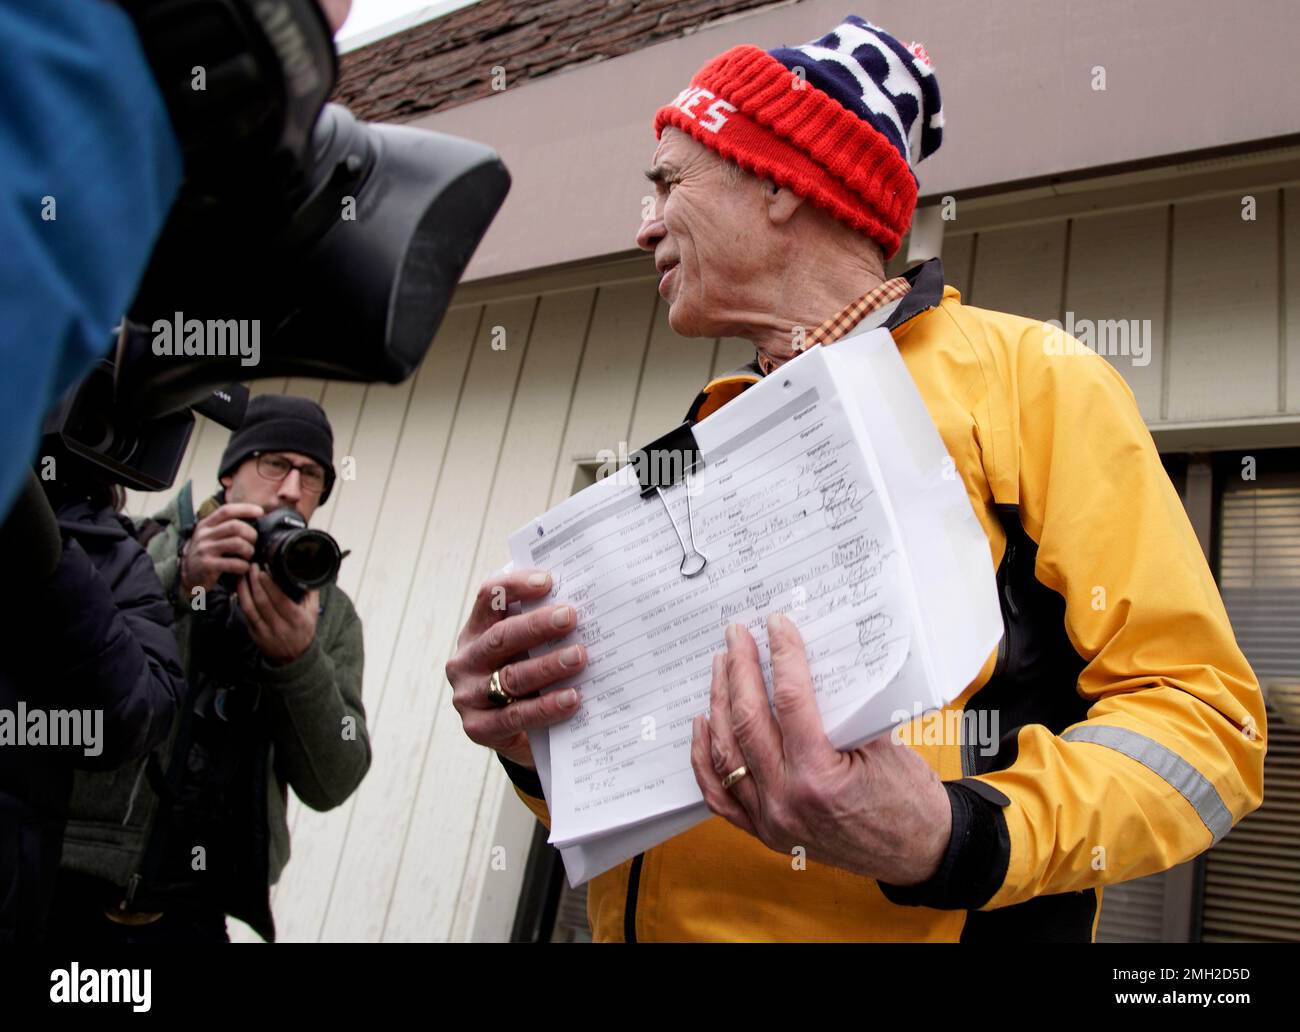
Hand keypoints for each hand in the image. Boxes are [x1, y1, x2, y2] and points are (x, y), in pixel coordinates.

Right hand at [180, 502, 263, 595]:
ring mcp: (205, 550)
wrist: (189, 576)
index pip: (226, 510)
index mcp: (206, 524)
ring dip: (249, 550)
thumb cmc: (208, 554)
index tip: (260, 512)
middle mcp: (204, 535)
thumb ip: (226, 527)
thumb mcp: (211, 536)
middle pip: (235, 526)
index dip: (245, 509)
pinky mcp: (208, 565)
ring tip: (249, 556)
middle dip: (251, 534)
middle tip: (254, 543)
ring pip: (237, 543)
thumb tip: (254, 518)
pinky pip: (234, 563)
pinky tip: (244, 567)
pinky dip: (244, 566)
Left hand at [237, 564, 318, 664]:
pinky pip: (246, 615)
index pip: (281, 600)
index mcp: (296, 620)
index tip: (264, 571)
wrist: (294, 658)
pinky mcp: (254, 635)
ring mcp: (265, 632)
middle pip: (263, 601)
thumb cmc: (303, 632)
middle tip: (252, 567)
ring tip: (243, 575)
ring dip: (244, 589)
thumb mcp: (312, 614)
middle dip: (255, 582)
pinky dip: (242, 600)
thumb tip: (309, 572)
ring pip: (250, 608)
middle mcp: (280, 627)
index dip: (270, 585)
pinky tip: (241, 589)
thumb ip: (311, 594)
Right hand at [446, 568, 585, 769]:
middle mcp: (465, 660)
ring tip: (579, 657)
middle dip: (537, 625)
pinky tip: (572, 698)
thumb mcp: (526, 649)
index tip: (549, 581)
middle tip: (571, 616)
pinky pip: (515, 716)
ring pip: (509, 677)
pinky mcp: (478, 728)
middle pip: (500, 637)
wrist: (514, 732)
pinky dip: (546, 706)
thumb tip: (584, 603)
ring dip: (547, 665)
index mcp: (476, 630)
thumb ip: (542, 627)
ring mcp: (468, 695)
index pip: (489, 597)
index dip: (516, 586)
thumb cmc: (526, 675)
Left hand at [690, 613, 951, 885]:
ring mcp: (770, 820)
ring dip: (719, 703)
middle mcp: (786, 802)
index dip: (783, 657)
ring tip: (721, 667)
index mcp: (820, 779)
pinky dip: (705, 757)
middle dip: (740, 670)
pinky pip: (720, 794)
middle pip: (747, 722)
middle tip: (737, 636)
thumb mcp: (884, 745)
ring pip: (725, 753)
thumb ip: (847, 707)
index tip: (777, 626)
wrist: (919, 853)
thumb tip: (813, 660)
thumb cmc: (909, 800)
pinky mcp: (764, 831)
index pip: (790, 702)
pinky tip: (702, 724)